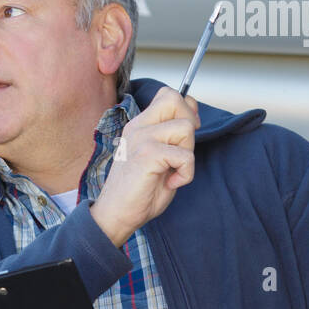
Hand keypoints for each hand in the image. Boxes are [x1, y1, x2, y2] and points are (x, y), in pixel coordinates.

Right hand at [89, 87, 199, 246]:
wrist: (116, 214)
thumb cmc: (139, 190)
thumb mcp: (159, 155)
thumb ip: (172, 133)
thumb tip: (193, 109)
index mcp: (140, 125)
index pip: (168, 95)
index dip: (185, 110)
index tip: (182, 137)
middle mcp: (138, 127)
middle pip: (176, 100)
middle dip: (190, 124)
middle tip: (180, 150)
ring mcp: (141, 139)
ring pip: (185, 127)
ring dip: (187, 153)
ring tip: (172, 170)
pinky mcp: (147, 155)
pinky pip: (185, 156)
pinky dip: (185, 174)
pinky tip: (170, 182)